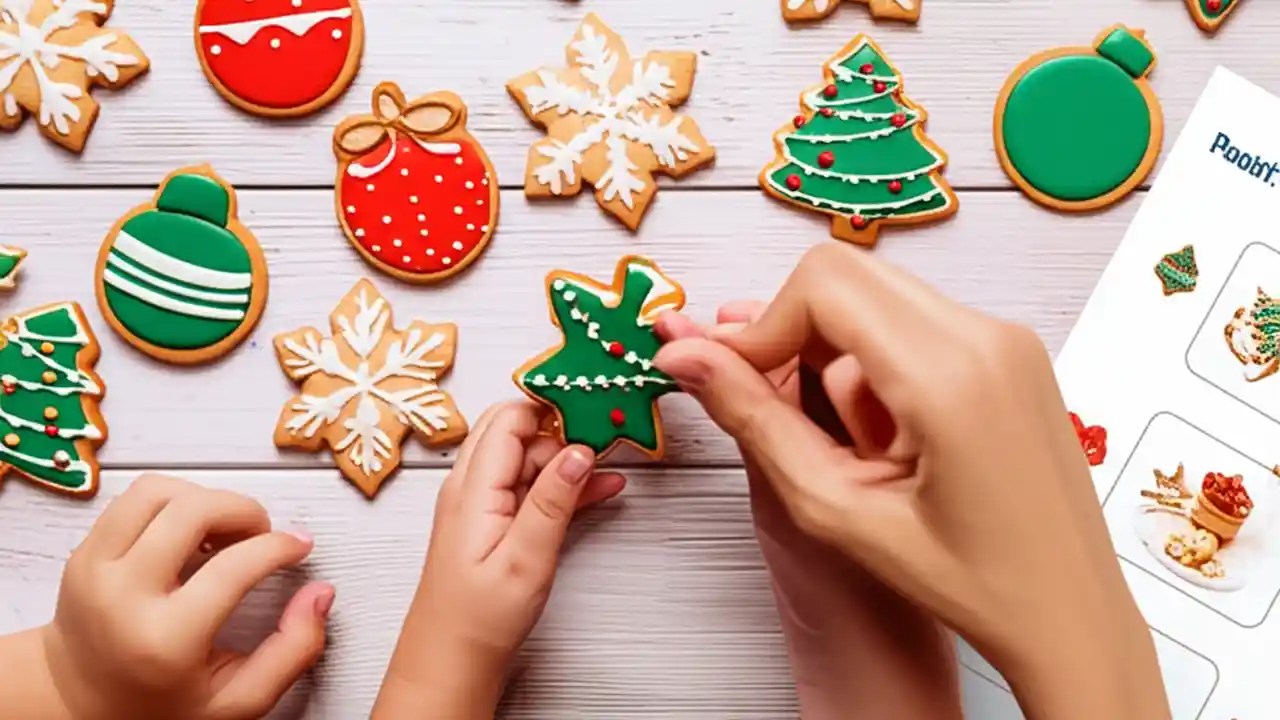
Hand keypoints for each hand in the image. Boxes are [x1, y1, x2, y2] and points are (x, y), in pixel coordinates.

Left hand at [24, 474, 330, 719]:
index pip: (233, 567)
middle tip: (261, 533)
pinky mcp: (83, 551)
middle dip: (244, 510)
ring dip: (205, 498)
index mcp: (164, 640)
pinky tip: (191, 531)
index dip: (278, 547)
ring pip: (159, 491)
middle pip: (193, 511)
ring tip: (223, 530)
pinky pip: (135, 498)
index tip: (298, 546)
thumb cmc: (158, 704)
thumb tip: (321, 594)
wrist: (77, 702)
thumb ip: (292, 651)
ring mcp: (94, 569)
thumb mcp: (237, 700)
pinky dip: (174, 502)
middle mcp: (121, 597)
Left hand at [373, 401, 625, 719]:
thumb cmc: (476, 621)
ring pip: (529, 457)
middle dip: (562, 423)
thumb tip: (578, 450)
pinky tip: (599, 486)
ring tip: (611, 460)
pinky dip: (564, 483)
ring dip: (568, 455)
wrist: (451, 663)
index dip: (551, 405)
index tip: (590, 405)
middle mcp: (472, 487)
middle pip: (518, 429)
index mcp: (473, 488)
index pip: (510, 418)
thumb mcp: (525, 559)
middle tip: (604, 430)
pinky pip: (532, 486)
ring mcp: (483, 503)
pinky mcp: (496, 521)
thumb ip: (553, 500)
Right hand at [654, 244, 1168, 719]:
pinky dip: (876, 357)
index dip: (760, 327)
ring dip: (834, 347)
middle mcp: (988, 335)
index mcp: (949, 376)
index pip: (823, 284)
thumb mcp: (839, 509)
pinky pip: (917, 318)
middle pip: (847, 273)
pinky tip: (886, 432)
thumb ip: (754, 420)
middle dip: (792, 329)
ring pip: (878, 294)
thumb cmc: (970, 582)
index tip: (730, 379)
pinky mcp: (1013, 349)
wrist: (1070, 612)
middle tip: (774, 402)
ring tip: (847, 436)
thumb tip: (685, 356)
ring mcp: (1008, 337)